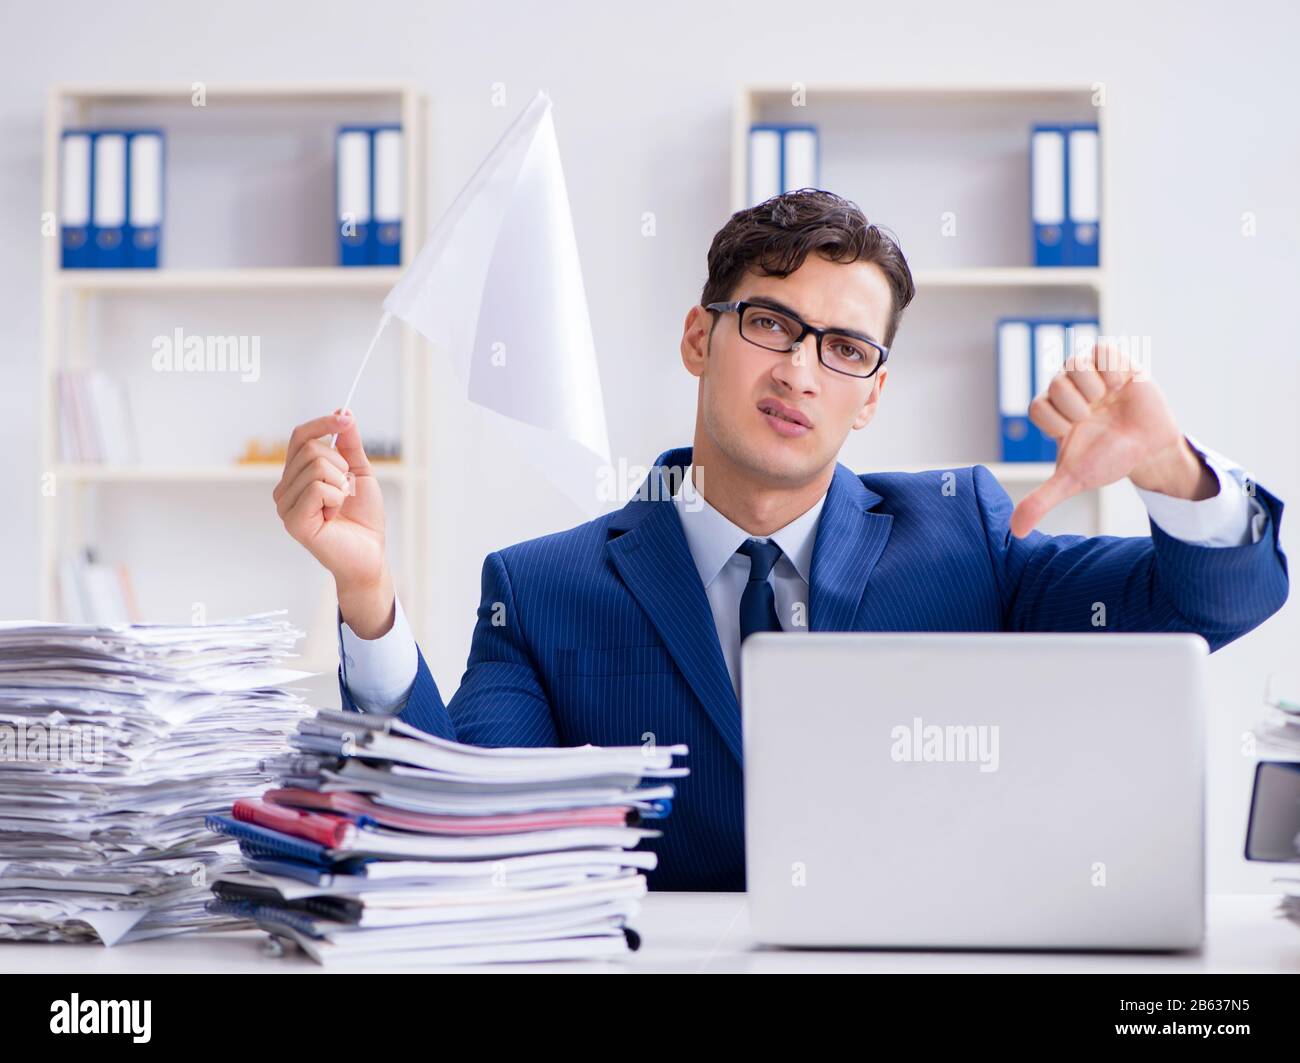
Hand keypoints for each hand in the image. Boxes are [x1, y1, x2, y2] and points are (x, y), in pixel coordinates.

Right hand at [273, 410, 394, 636]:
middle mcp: (284, 489)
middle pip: (311, 449)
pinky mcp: (294, 521)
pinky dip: (336, 498)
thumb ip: (350, 445)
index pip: (300, 436)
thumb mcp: (359, 472)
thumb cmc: (363, 517)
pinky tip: (334, 516)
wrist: (370, 553)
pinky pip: (317, 488)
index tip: (345, 420)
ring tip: (340, 506)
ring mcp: (285, 506)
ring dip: (341, 485)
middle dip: (341, 466)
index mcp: (296, 475)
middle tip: (346, 491)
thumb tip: (343, 413)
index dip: (323, 424)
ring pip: (316, 467)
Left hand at [1009, 344, 1217, 537]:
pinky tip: (1121, 385)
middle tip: (1096, 418)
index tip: (1076, 433)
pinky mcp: (1114, 360)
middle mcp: (1066, 389)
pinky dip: (1113, 370)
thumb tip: (1015, 533)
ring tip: (1109, 401)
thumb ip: (1042, 500)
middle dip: (1079, 408)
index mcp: (1051, 412)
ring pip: (1075, 364)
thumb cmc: (1108, 460)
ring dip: (1096, 390)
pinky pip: (1102, 350)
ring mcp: (1089, 373)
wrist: (1148, 449)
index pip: (1037, 407)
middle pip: (1055, 384)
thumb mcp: (1074, 480)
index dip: (1058, 424)